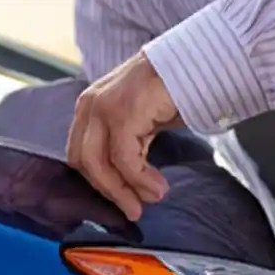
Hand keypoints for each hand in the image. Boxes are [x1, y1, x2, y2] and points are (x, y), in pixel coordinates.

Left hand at [66, 51, 183, 220]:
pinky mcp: (122, 113)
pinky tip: (159, 186)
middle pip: (84, 162)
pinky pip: (125, 159)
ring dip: (125, 190)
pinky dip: (141, 179)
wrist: (194, 64)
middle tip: (135, 209)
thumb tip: (127, 186)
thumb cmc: (170, 93)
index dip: (100, 181)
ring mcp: (104, 107)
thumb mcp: (139, 122)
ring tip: (152, 198)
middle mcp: (90, 105)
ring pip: (99, 164)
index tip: (123, 199)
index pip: (79, 154)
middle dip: (110, 190)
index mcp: (90, 106)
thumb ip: (127, 144)